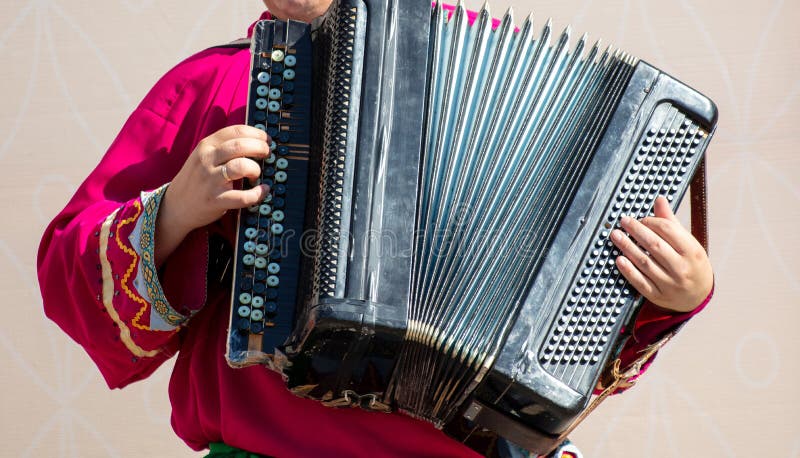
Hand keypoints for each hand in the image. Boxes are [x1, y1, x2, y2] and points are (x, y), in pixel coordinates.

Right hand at [155, 125, 271, 264]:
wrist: (176, 206)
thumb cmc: (196, 179)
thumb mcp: (203, 156)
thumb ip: (223, 147)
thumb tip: (254, 140)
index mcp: (206, 146)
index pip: (235, 131)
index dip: (256, 134)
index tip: (266, 139)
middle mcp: (207, 160)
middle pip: (240, 146)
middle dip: (260, 148)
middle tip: (266, 154)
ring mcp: (210, 180)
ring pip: (242, 167)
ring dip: (256, 169)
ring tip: (256, 175)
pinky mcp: (216, 200)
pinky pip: (243, 196)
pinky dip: (258, 194)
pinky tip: (263, 191)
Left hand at [610, 196, 712, 312]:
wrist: (698, 296)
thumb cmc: (691, 263)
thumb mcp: (688, 243)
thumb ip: (671, 222)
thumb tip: (659, 199)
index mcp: (692, 252)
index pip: (668, 231)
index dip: (651, 222)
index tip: (641, 219)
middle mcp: (682, 268)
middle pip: (654, 245)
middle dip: (636, 231)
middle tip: (623, 222)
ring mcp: (670, 284)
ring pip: (645, 263)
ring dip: (627, 247)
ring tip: (616, 236)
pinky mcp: (658, 296)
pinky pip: (640, 282)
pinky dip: (628, 270)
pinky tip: (619, 259)